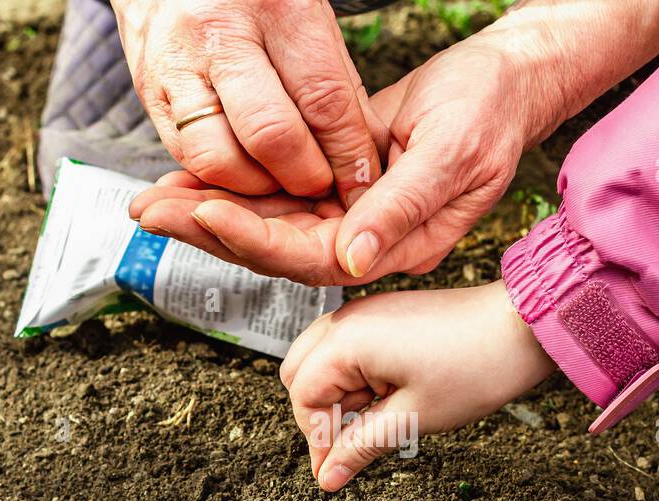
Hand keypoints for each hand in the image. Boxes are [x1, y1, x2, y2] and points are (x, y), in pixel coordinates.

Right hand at [110, 0, 385, 200]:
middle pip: (270, 136)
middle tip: (321, 188)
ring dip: (258, 187)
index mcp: (276, 7)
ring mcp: (177, 66)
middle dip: (304, 178)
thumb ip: (336, 86)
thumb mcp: (306, 19)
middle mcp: (219, 35)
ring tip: (280, 179)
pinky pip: (188, 158)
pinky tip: (245, 170)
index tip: (362, 184)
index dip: (348, 155)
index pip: (322, 99)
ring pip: (220, 160)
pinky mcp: (150, 94)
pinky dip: (223, 178)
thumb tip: (364, 160)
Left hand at [128, 26, 558, 283]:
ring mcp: (353, 216)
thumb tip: (348, 259)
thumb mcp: (453, 154)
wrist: (508, 82)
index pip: (313, 257)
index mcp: (399, 244)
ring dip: (213, 213)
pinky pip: (281, 196)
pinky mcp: (342, 187)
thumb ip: (401, 210)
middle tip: (149, 213)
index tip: (204, 214)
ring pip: (272, 224)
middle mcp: (368, 241)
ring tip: (155, 201)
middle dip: (211, 231)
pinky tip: (196, 181)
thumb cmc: (490, 112)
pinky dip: (238, 187)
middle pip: (278, 248)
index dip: (256, 240)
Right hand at [279, 281, 556, 491]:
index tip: (336, 469)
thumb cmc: (476, 366)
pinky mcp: (384, 315)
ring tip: (379, 417)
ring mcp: (366, 312)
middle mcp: (348, 319)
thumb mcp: (413, 418)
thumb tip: (327, 477)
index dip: (318, 439)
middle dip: (320, 414)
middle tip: (355, 443)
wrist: (522, 327)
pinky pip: (348, 348)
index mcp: (347, 341)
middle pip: (300, 374)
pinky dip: (355, 376)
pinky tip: (387, 395)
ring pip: (321, 360)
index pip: (305, 397)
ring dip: (338, 395)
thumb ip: (360, 447)